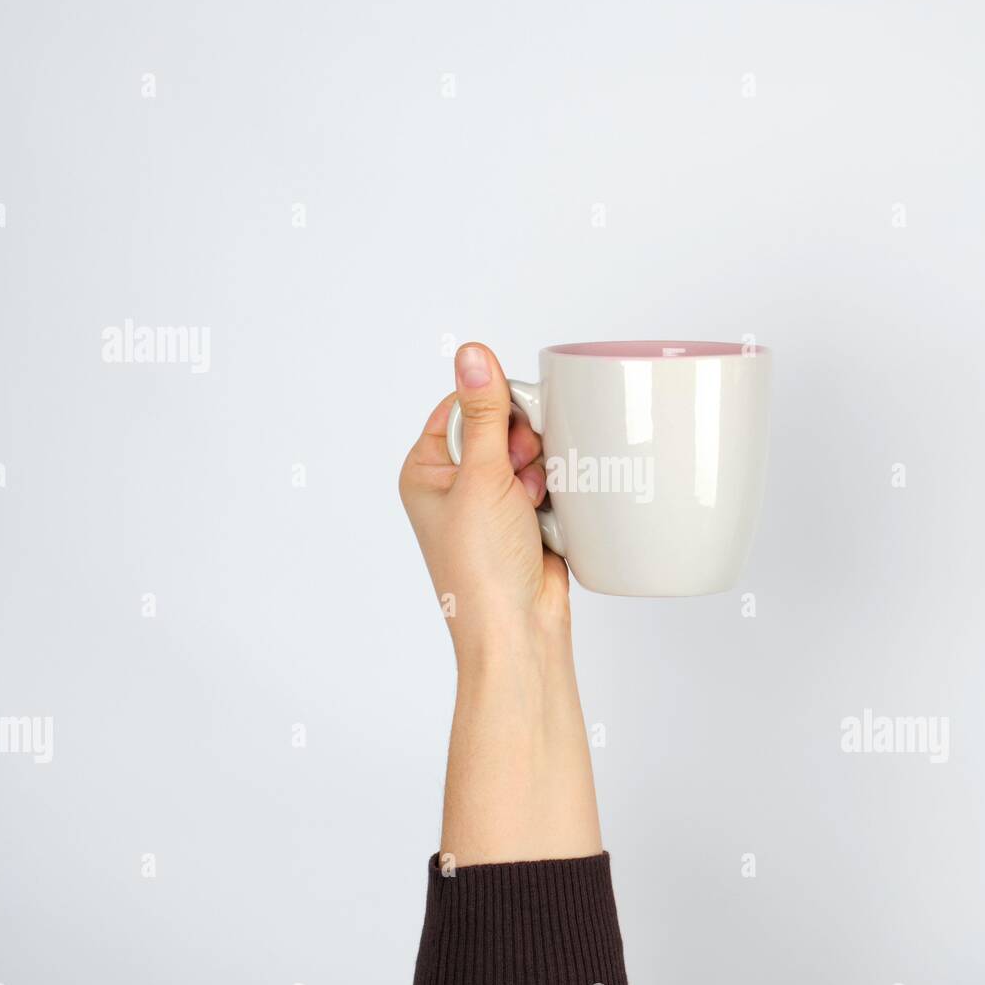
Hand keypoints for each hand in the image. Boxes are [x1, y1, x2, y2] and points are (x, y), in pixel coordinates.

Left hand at [399, 343, 600, 865]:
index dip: (494, 408)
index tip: (512, 427)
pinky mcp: (526, 525)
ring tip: (536, 505)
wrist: (518, 633)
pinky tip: (553, 518)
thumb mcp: (481, 477)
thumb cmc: (482, 569)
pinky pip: (552, 487)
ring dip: (545, 474)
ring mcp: (492, 507)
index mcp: (425, 470)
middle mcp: (455, 486)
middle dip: (524, 447)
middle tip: (521, 477)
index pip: (462, 406)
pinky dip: (559, 497)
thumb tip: (472, 352)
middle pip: (502, 428)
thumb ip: (484, 411)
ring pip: (532, 458)